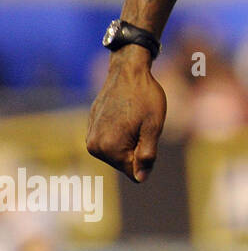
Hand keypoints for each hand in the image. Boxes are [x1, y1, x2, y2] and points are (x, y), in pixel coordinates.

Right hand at [86, 48, 166, 182]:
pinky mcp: (91, 127)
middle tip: (142, 125)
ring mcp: (90, 136)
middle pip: (124, 163)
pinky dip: (121, 133)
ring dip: (130, 141)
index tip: (148, 135)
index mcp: (109, 149)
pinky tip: (125, 115)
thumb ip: (147, 155)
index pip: (134, 172)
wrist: (128, 71)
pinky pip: (111, 140)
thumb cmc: (145, 98)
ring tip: (134, 119)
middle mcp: (94, 146)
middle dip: (138, 149)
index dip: (148, 157)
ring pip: (117, 152)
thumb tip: (141, 179)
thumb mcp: (153, 127)